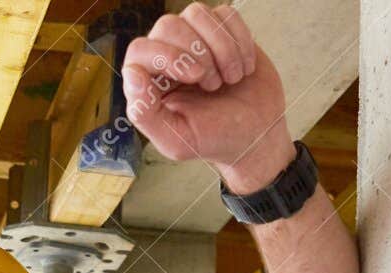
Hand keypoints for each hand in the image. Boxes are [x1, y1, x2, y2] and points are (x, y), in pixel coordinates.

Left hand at [122, 3, 294, 193]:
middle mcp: (167, 55)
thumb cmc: (215, 138)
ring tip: (231, 78)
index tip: (196, 77)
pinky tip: (244, 67)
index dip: (167, 57)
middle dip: (198, 54)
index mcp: (150, 82)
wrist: (257, 132)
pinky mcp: (221, 30)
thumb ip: (145, 114)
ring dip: (221, 47)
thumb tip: (133, 75)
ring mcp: (194, 39)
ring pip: (196, 13)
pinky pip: (225, 13)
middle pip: (168, 25)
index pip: (139, 50)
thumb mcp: (176, 140)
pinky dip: (240, 40)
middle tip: (214, 85)